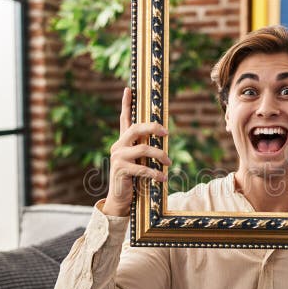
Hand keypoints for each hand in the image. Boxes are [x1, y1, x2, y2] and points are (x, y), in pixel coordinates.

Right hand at [103, 87, 170, 216]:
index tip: (129, 89)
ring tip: (169, 163)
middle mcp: (118, 146)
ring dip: (160, 155)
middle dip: (153, 128)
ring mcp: (118, 157)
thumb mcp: (140, 161)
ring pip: (143, 149)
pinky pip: (142, 168)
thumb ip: (145, 149)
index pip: (124, 119)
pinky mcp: (121, 170)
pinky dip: (155, 173)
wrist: (120, 200)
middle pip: (136, 129)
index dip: (126, 104)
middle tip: (167, 133)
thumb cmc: (134, 179)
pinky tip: (163, 178)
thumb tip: (163, 139)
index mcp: (123, 141)